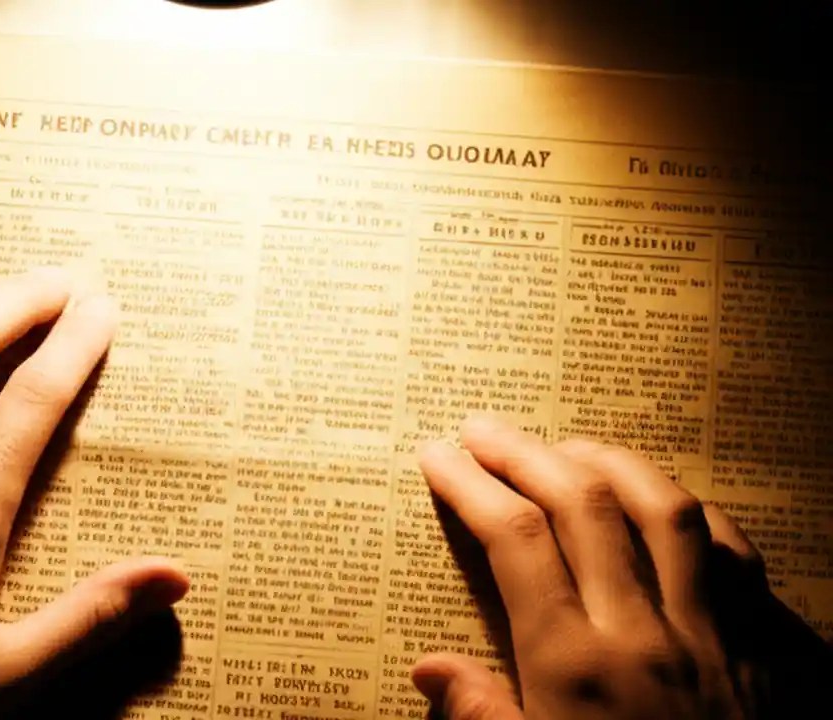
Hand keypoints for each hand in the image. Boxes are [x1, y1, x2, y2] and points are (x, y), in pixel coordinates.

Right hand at [412, 415, 811, 718]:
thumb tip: (430, 670)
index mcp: (575, 668)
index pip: (516, 540)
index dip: (472, 486)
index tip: (438, 456)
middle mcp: (642, 633)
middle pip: (582, 505)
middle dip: (524, 452)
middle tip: (483, 426)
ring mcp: (711, 634)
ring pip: (664, 510)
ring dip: (609, 462)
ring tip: (566, 444)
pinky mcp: (765, 649)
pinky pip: (734, 553)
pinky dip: (693, 512)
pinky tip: (665, 501)